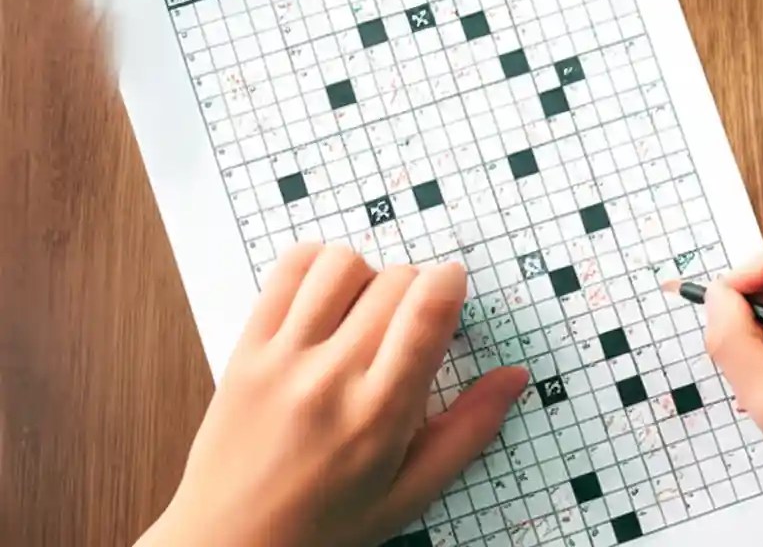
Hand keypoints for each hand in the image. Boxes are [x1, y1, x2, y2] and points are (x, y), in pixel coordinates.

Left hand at [136, 244, 528, 546]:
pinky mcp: (248, 347)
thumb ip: (468, 430)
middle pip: (395, 280)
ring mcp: (283, 358)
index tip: (453, 283)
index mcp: (380, 415)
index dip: (449, 281)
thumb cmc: (324, 525)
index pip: (426, 312)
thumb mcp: (410, 492)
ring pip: (343, 264)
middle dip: (417, 287)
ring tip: (366, 311)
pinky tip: (328, 297)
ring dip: (368, 275)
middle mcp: (331, 378)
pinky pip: (288, 270)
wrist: (228, 543)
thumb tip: (514, 377)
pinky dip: (317, 264)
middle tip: (410, 324)